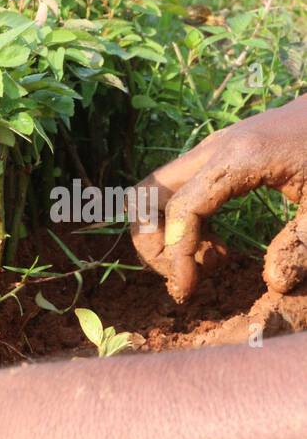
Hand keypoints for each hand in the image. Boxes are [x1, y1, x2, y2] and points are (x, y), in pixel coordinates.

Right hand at [132, 96, 306, 303]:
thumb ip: (301, 242)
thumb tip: (276, 283)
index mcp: (239, 158)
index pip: (182, 210)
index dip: (177, 254)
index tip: (188, 288)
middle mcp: (212, 150)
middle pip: (146, 196)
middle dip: (154, 242)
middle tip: (187, 270)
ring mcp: (207, 150)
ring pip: (151, 194)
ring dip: (163, 233)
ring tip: (206, 256)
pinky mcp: (210, 156)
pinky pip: (172, 191)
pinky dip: (179, 223)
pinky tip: (214, 240)